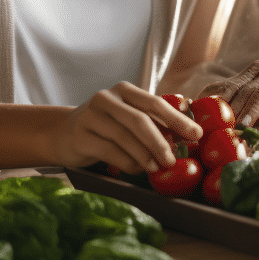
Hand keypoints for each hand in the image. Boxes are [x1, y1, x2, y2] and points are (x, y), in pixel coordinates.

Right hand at [51, 81, 202, 174]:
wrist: (63, 133)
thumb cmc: (105, 126)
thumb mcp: (127, 116)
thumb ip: (152, 121)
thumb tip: (186, 136)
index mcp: (124, 90)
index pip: (155, 103)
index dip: (177, 119)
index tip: (196, 135)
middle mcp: (106, 98)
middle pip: (140, 120)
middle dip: (160, 142)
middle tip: (172, 160)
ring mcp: (91, 116)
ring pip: (125, 137)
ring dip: (144, 156)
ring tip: (156, 168)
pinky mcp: (80, 136)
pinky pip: (110, 152)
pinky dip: (127, 163)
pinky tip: (136, 169)